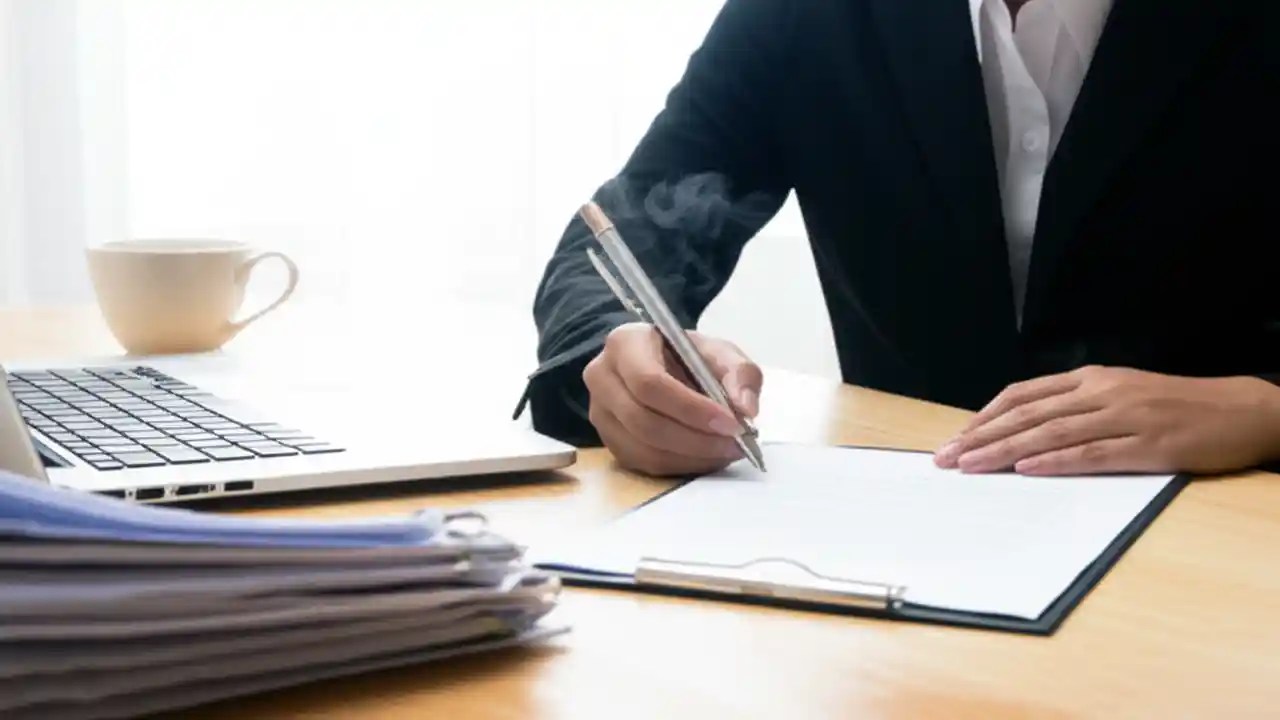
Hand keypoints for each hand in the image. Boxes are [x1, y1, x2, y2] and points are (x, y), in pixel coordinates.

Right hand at [583, 323, 760, 476]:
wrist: (661, 365)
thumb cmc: (687, 356)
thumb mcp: (718, 351)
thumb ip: (739, 373)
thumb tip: (745, 409)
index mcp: (624, 344)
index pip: (649, 382)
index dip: (691, 408)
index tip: (730, 423)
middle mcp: (601, 378)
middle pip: (642, 420)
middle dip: (695, 438)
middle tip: (735, 443)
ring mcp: (600, 413)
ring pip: (643, 448)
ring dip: (691, 456)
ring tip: (726, 451)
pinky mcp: (609, 442)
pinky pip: (644, 463)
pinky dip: (681, 465)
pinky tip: (706, 457)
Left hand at [933, 366, 1279, 475]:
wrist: (1240, 410)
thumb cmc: (1174, 406)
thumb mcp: (1119, 394)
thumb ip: (1075, 407)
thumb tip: (1024, 431)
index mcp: (1091, 379)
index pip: (1023, 395)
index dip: (985, 417)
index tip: (956, 438)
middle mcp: (1102, 393)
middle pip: (1028, 414)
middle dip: (982, 437)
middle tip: (947, 457)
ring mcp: (1125, 418)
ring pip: (1052, 433)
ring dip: (1005, 451)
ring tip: (972, 466)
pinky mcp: (1148, 446)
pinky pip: (1093, 454)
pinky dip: (1056, 462)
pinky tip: (1027, 469)